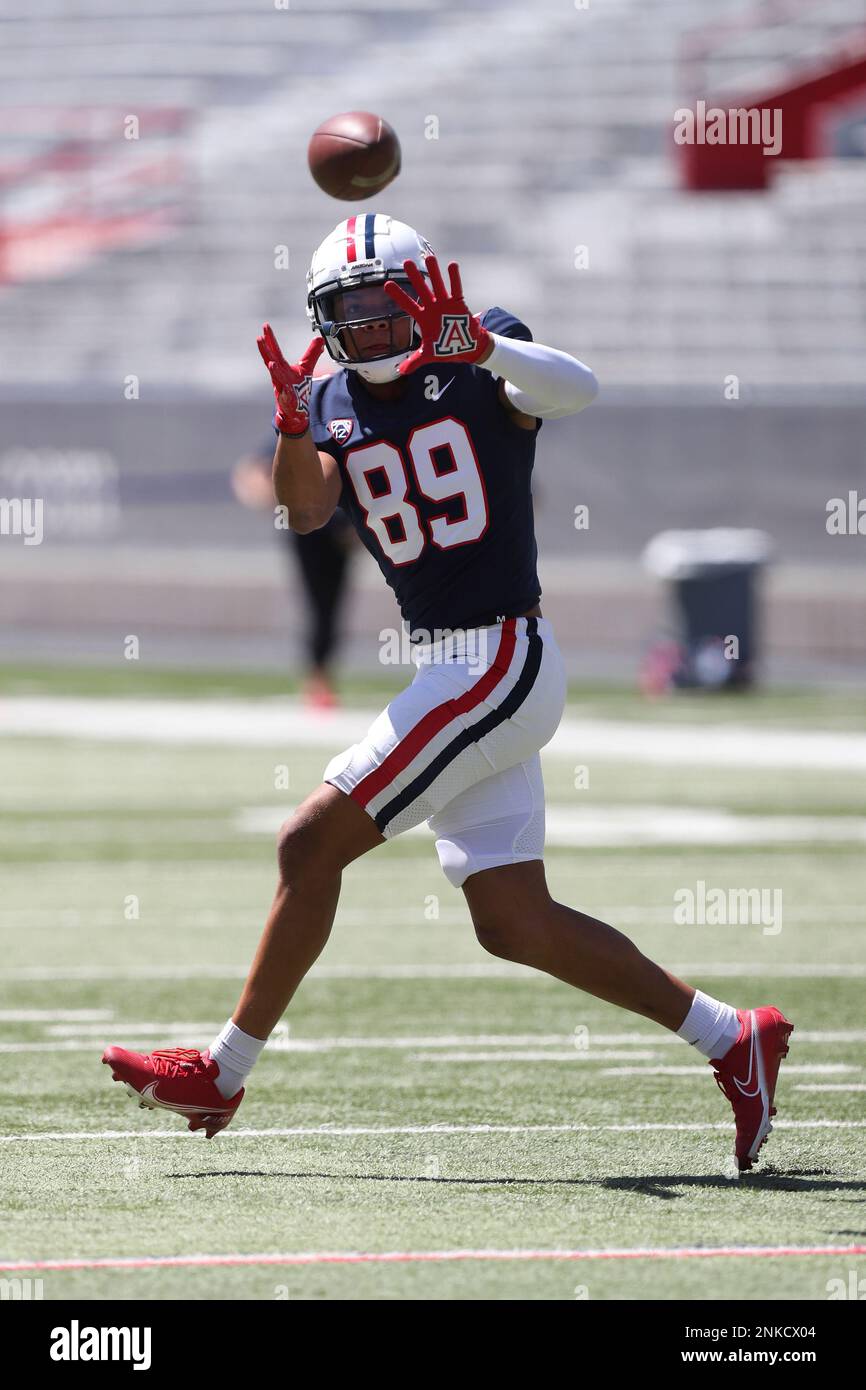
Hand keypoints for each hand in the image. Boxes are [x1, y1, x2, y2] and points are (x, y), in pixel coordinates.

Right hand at [257, 325, 323, 434]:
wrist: (295, 410)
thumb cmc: (298, 388)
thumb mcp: (306, 367)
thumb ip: (312, 353)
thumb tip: (320, 339)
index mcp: (282, 366)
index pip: (274, 350)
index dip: (270, 338)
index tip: (265, 325)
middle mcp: (279, 374)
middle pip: (272, 359)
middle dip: (266, 348)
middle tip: (259, 336)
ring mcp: (282, 385)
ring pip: (275, 374)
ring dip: (272, 366)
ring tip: (271, 363)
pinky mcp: (287, 396)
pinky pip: (284, 390)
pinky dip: (283, 386)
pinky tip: (280, 380)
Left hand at [383, 255, 490, 373]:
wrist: (466, 348)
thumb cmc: (447, 349)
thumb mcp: (429, 355)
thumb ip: (415, 361)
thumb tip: (400, 372)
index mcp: (423, 318)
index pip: (407, 304)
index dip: (398, 294)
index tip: (386, 284)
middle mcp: (432, 307)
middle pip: (422, 289)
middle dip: (414, 276)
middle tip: (406, 262)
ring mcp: (445, 304)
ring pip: (438, 285)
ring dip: (434, 272)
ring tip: (429, 257)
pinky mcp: (458, 303)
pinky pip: (456, 288)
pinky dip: (454, 278)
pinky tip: (451, 265)